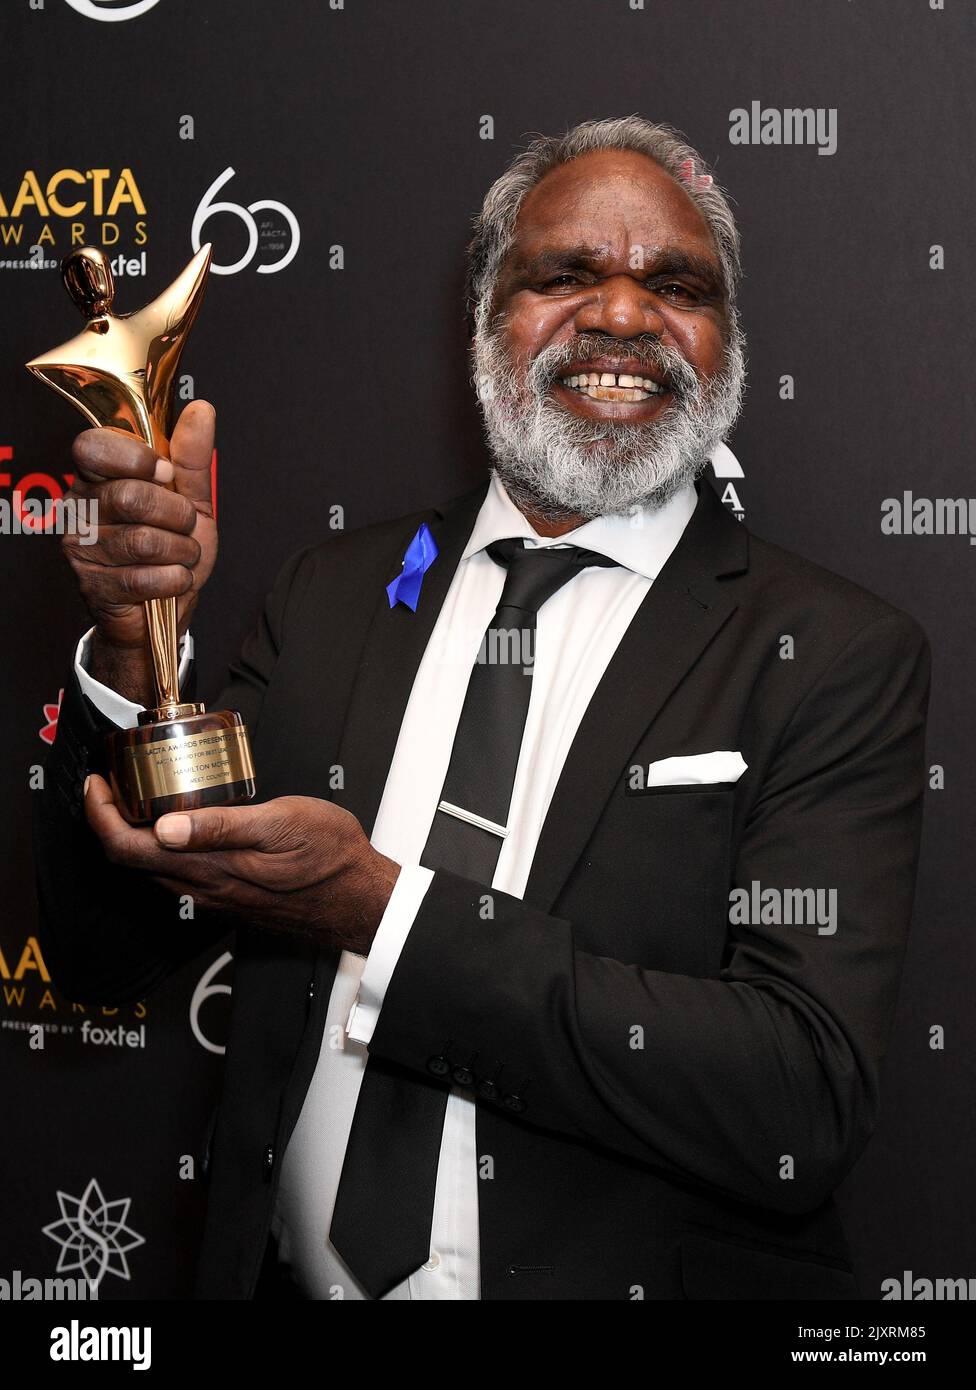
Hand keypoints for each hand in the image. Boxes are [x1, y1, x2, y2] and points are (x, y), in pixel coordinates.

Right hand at [66, 401, 217, 698]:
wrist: (167, 611)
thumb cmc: (172, 552)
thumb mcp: (190, 501)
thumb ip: (192, 459)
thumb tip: (201, 410)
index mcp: (98, 479)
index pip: (93, 448)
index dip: (135, 459)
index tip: (165, 474)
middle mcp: (82, 510)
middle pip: (129, 496)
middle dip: (176, 514)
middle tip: (184, 526)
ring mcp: (83, 549)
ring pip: (142, 540)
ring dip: (180, 551)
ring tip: (181, 555)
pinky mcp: (94, 587)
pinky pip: (145, 578)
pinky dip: (175, 580)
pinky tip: (173, 580)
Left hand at [83, 775, 400, 955]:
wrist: (359, 897)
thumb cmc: (329, 857)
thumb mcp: (280, 824)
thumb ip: (221, 827)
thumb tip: (164, 828)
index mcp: (209, 867)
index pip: (127, 848)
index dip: (100, 815)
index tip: (97, 783)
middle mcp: (203, 887)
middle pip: (131, 860)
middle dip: (110, 820)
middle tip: (113, 782)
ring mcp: (214, 895)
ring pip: (152, 868)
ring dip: (134, 834)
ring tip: (139, 795)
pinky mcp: (227, 895)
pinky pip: (178, 873)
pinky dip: (161, 846)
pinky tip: (179, 824)